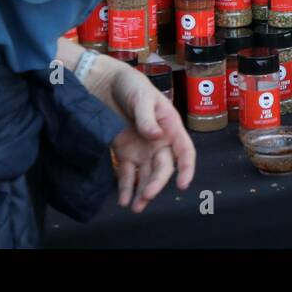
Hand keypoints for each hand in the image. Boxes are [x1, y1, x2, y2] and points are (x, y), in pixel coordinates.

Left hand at [106, 64, 195, 212]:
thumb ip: (147, 117)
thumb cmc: (131, 85)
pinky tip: (123, 200)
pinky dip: (126, 188)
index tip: (183, 184)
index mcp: (170, 127)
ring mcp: (141, 150)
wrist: (105, 84)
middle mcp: (159, 143)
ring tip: (135, 207)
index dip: (187, 168)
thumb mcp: (142, 97)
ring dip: (142, 192)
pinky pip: (127, 175)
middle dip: (157, 184)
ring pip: (146, 176)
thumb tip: (156, 136)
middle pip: (163, 168)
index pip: (185, 151)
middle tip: (147, 196)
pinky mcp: (124, 154)